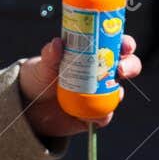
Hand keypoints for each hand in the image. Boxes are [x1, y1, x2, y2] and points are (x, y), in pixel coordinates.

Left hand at [17, 35, 140, 138]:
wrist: (28, 107)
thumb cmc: (39, 78)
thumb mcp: (43, 64)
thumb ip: (50, 54)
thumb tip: (58, 43)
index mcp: (91, 54)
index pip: (114, 44)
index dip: (125, 43)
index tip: (125, 45)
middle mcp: (100, 73)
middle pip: (126, 66)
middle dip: (130, 66)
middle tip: (121, 68)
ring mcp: (99, 94)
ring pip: (119, 91)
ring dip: (119, 91)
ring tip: (112, 92)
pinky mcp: (94, 115)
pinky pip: (105, 116)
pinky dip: (103, 115)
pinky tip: (93, 115)